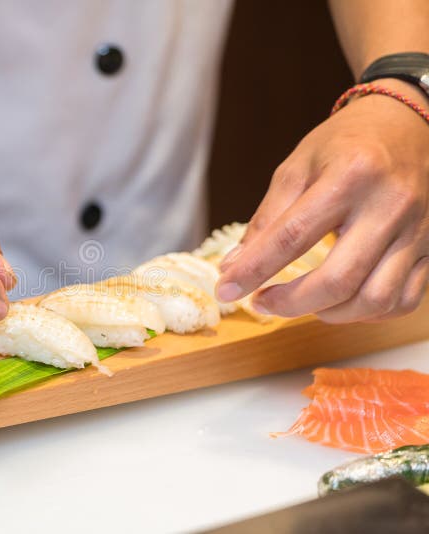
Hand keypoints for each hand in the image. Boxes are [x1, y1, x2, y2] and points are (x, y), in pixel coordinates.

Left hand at [217, 80, 428, 322]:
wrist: (407, 124)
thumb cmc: (346, 145)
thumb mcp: (297, 168)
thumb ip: (266, 220)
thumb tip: (234, 267)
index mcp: (351, 176)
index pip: (292, 237)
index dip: (254, 270)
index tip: (225, 289)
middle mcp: (391, 205)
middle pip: (339, 280)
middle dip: (291, 304)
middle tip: (262, 303)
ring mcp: (419, 230)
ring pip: (374, 299)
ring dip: (329, 313)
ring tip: (301, 303)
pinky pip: (403, 300)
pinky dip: (366, 313)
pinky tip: (340, 302)